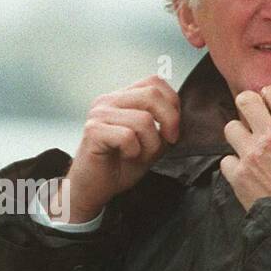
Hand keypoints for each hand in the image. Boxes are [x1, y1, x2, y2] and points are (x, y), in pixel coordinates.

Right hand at [61, 75, 179, 222]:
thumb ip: (162, 124)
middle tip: (168, 141)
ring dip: (150, 144)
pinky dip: (134, 151)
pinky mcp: (93, 130)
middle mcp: (108, 101)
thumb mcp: (150, 141)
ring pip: (143, 119)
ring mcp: (99, 113)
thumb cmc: (119, 166)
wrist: (94, 189)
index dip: (172, 104)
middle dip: (169, 121)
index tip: (173, 130)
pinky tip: (126, 156)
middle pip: (152, 94)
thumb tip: (178, 115)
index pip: (154, 82)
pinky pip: (127, 136)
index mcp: (122, 98)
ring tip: (139, 154)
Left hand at [220, 85, 270, 208]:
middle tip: (250, 114)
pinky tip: (244, 172)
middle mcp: (269, 137)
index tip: (268, 100)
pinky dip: (233, 165)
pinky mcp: (238, 175)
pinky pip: (225, 160)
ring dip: (238, 135)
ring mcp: (250, 155)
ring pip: (230, 127)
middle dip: (247, 104)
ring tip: (246, 146)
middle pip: (245, 100)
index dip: (269, 94)